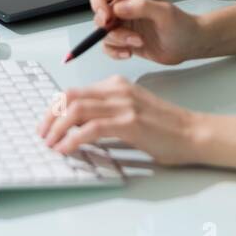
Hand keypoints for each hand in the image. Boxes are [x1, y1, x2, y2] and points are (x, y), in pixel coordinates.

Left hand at [37, 75, 202, 165]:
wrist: (192, 133)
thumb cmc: (164, 128)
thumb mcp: (131, 111)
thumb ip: (106, 113)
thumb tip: (76, 127)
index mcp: (116, 85)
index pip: (74, 91)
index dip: (54, 108)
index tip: (46, 125)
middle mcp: (117, 90)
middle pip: (70, 97)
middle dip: (50, 117)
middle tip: (42, 135)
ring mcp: (123, 104)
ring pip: (76, 110)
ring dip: (57, 128)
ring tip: (50, 144)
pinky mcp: (129, 122)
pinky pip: (91, 128)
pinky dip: (73, 139)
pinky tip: (66, 149)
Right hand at [88, 0, 205, 64]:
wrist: (189, 45)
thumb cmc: (181, 24)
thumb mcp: (164, 12)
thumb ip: (141, 6)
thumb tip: (117, 8)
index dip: (96, 1)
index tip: (106, 17)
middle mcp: (122, 7)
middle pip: (98, 14)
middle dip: (109, 28)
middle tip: (128, 36)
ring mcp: (122, 25)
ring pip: (103, 33)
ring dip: (117, 41)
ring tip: (138, 43)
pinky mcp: (124, 41)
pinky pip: (107, 47)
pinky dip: (115, 52)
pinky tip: (130, 53)